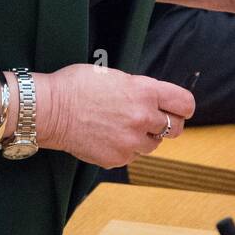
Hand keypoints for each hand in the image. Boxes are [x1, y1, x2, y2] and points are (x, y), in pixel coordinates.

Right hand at [36, 64, 194, 168]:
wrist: (50, 110)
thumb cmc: (77, 86)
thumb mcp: (115, 76)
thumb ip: (140, 89)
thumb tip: (154, 100)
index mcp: (145, 92)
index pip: (185, 104)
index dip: (183, 107)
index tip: (179, 109)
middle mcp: (142, 118)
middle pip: (175, 128)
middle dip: (166, 124)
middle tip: (153, 121)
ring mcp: (130, 142)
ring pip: (153, 145)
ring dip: (143, 137)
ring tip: (122, 127)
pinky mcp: (117, 159)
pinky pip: (131, 156)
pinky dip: (124, 149)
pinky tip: (107, 136)